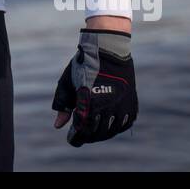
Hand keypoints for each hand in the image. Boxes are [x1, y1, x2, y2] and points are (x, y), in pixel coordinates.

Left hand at [51, 28, 138, 145]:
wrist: (108, 49)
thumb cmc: (84, 66)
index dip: (76, 138)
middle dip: (87, 137)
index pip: (81, 129)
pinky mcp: (131, 103)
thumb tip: (58, 126)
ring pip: (110, 130)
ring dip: (101, 134)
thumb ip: (62, 105)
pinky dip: (115, 128)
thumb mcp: (68, 82)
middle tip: (82, 135)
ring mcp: (121, 105)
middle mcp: (106, 105)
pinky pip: (124, 124)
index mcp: (88, 100)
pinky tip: (108, 125)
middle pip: (96, 132)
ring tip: (93, 131)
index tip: (72, 139)